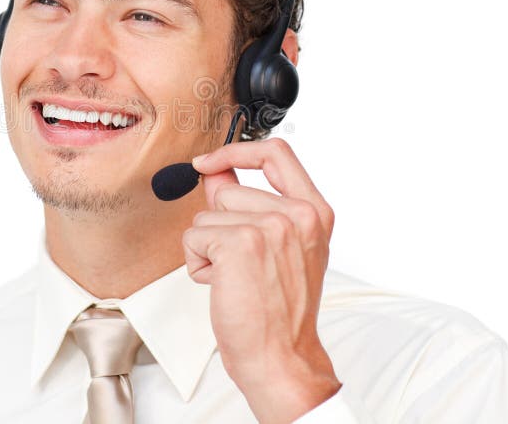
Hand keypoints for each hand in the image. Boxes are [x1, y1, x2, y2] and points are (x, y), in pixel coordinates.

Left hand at [182, 137, 340, 423]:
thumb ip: (248, 203)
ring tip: (235, 278)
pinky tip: (222, 285)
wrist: (281, 356)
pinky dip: (197, 263)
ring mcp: (270, 226)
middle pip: (228, 191)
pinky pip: (193, 236)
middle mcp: (298, 215)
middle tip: (242, 265)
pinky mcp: (239, 243)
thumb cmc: (279, 309)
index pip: (276, 153)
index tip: (211, 161)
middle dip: (219, 226)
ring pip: (206, 215)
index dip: (237, 151)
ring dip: (208, 247)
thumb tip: (215, 171)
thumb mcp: (279, 247)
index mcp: (314, 211)